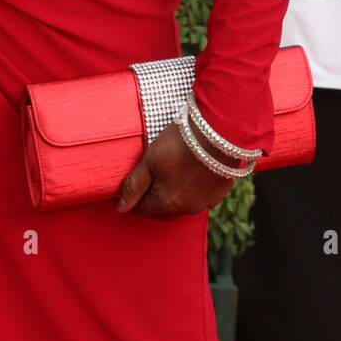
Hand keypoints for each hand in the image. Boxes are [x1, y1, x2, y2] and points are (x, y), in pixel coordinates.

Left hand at [116, 119, 236, 218]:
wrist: (220, 131)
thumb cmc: (180, 143)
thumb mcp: (150, 160)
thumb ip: (134, 186)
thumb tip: (120, 208)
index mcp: (166, 203)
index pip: (141, 209)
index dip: (133, 195)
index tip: (134, 177)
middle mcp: (187, 209)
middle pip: (162, 204)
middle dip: (155, 189)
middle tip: (154, 164)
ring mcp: (206, 202)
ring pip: (182, 199)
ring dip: (176, 186)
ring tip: (175, 162)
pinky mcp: (220, 192)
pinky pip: (200, 193)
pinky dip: (194, 184)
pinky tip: (193, 165)